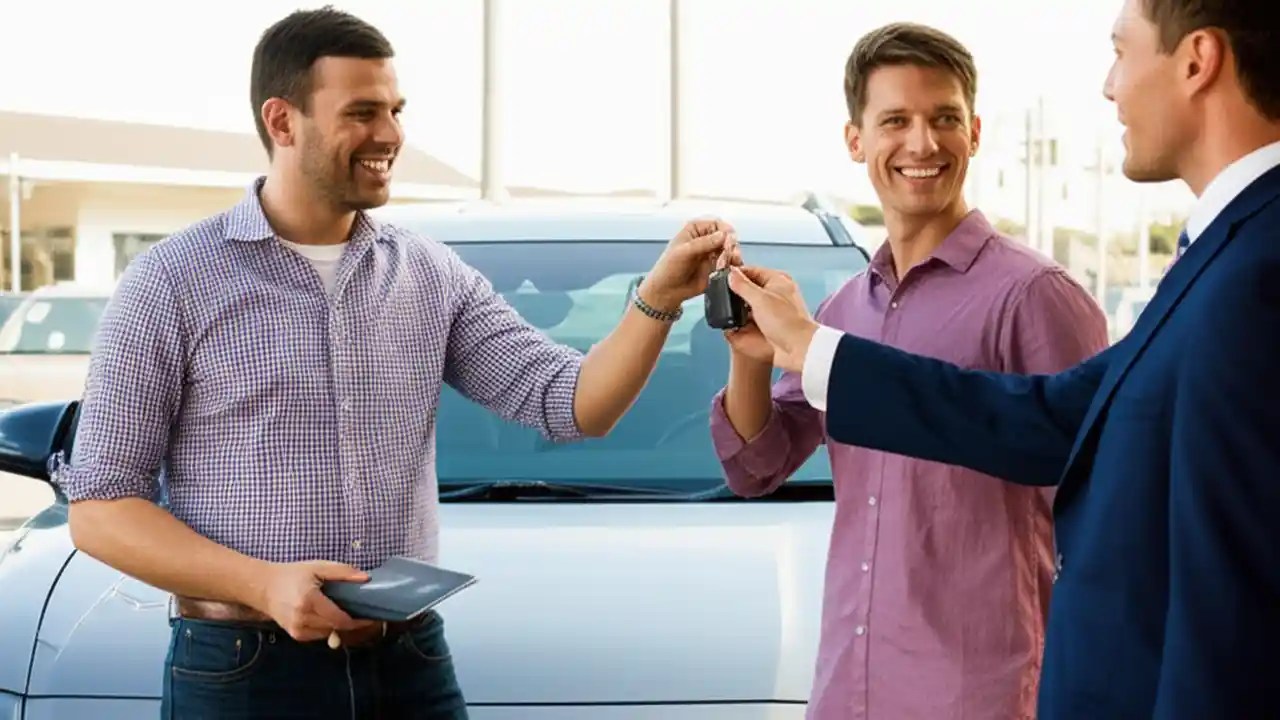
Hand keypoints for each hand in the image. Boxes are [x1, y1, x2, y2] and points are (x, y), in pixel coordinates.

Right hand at [255, 561, 375, 641]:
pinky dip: (328, 627)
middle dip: (352, 622)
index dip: (358, 620)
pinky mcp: (296, 636)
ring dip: (340, 626)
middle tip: (364, 612)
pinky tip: (329, 616)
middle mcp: (303, 619)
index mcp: (309, 601)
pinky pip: (320, 635)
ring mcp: (298, 630)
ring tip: (348, 612)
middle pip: (336, 627)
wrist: (264, 588)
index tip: (372, 616)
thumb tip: (366, 578)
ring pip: (329, 633)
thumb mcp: (318, 567)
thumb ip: (342, 572)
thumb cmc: (293, 575)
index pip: (339, 618)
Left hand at [637, 217, 740, 311]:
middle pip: (726, 236)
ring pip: (729, 249)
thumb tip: (722, 235)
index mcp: (695, 230)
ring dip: (733, 255)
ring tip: (731, 262)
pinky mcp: (715, 267)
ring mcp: (710, 253)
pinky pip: (728, 262)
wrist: (666, 291)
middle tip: (731, 253)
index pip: (716, 224)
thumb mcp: (683, 252)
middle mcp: (704, 239)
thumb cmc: (668, 269)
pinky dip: (732, 265)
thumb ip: (703, 243)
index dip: (725, 230)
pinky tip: (730, 268)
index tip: (729, 240)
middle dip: (731, 244)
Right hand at [725, 265, 817, 372]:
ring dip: (737, 307)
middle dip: (735, 292)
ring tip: (725, 311)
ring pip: (748, 303)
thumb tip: (731, 273)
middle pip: (749, 287)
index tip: (721, 279)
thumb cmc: (786, 322)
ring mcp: (772, 308)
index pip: (751, 271)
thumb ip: (743, 285)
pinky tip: (733, 323)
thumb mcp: (760, 299)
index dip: (736, 274)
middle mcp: (775, 292)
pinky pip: (750, 317)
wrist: (798, 349)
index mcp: (777, 280)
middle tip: (720, 297)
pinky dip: (742, 320)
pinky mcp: (769, 323)